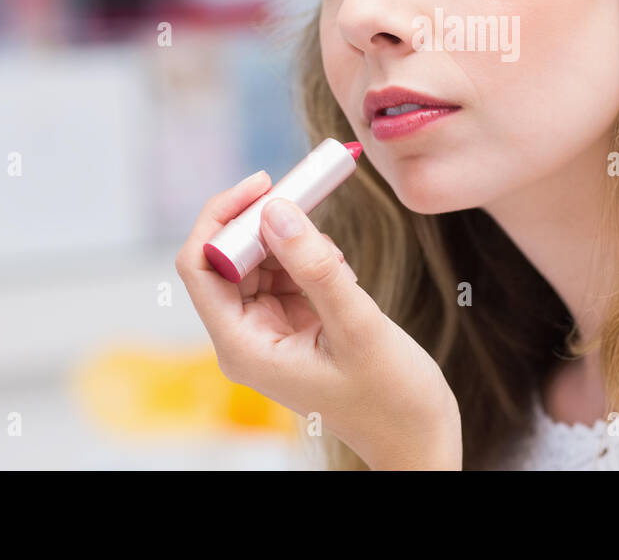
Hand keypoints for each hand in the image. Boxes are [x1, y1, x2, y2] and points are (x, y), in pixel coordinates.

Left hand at [175, 171, 461, 469]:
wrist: (418, 435)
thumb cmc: (391, 398)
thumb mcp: (357, 326)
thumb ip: (314, 267)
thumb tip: (275, 211)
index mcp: (244, 346)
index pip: (201, 266)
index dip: (222, 218)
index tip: (265, 184)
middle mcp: (246, 338)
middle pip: (229, 256)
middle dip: (264, 220)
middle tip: (308, 192)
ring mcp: (268, 331)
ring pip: (260, 259)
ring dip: (293, 241)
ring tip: (337, 261)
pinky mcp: (293, 325)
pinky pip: (286, 272)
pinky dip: (310, 258)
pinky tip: (341, 273)